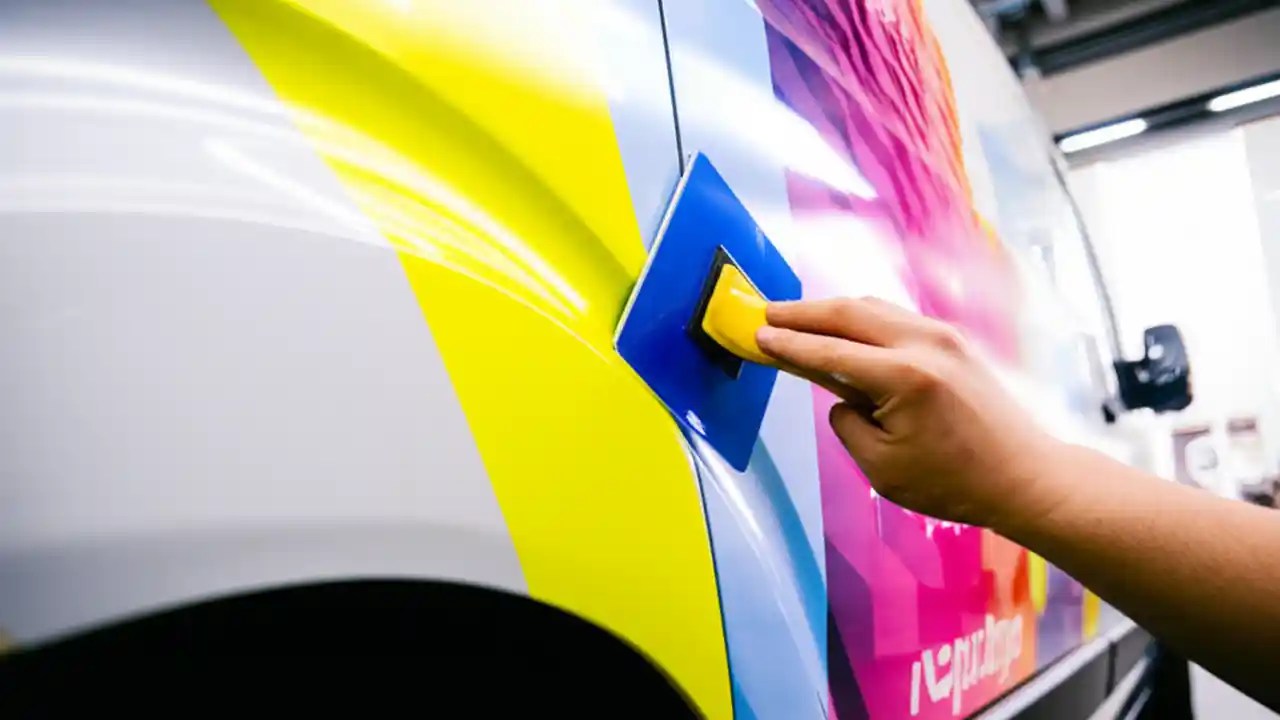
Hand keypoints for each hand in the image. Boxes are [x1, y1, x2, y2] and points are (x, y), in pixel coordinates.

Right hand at [756, 297, 1065, 530]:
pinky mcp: (954, 340)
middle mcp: (924, 344)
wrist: (1024, 476)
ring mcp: (943, 336)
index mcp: (903, 378)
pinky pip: (895, 317)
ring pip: (873, 308)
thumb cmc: (953, 483)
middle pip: (849, 313)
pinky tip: (843, 327)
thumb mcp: (881, 467)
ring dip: (832, 310)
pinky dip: (861, 318)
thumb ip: (848, 422)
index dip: (788, 345)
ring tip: (796, 317)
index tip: (756, 335)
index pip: (828, 353)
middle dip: (803, 313)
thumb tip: (839, 394)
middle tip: (767, 313)